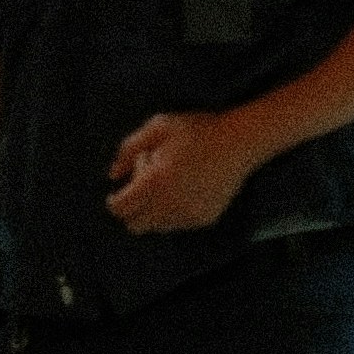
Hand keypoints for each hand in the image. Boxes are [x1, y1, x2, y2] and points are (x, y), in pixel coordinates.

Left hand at [103, 102, 266, 233]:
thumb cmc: (198, 130)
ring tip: (171, 183)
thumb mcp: (160, 126)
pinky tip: (188, 188)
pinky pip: (178, 224)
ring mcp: (187, 215)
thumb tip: (113, 174)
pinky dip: (175, 212)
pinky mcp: (203, 219)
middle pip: (134, 225)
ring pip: (156, 226)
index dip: (117, 198)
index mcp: (154, 182)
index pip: (120, 209)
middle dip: (135, 207)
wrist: (240, 141)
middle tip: (149, 183)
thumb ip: (128, 148)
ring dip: (155, 210)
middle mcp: (169, 205)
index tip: (124, 187)